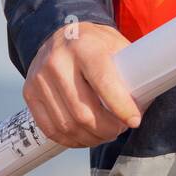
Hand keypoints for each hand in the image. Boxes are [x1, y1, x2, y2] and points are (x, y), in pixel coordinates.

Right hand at [22, 21, 142, 147]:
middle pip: (84, 111)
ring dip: (90, 138)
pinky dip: (70, 140)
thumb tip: (146, 99)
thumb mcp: (116, 45)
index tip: (134, 120)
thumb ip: (129, 69)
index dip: (121, 106)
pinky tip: (84, 137)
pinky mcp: (29, 92)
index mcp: (85, 46)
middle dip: (107, 129)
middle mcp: (58, 60)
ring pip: (67, 125)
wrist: (61, 35)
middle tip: (119, 129)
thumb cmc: (96, 44)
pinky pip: (50, 128)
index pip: (104, 82)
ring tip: (105, 134)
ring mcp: (39, 77)